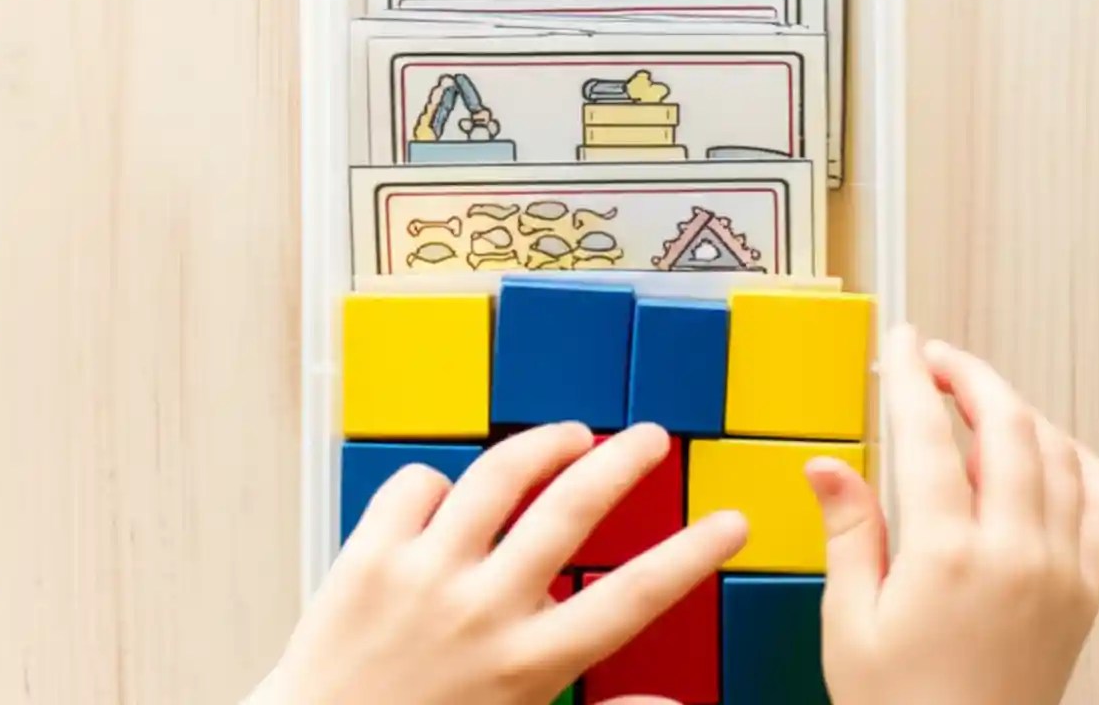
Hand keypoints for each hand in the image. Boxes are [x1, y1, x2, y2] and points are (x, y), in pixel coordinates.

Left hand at [250, 423, 747, 704]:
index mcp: (528, 663)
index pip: (632, 598)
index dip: (690, 555)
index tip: (731, 523)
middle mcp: (482, 610)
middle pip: (571, 510)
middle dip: (624, 462)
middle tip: (652, 437)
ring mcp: (422, 576)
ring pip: (498, 477)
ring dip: (545, 444)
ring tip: (571, 434)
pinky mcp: (367, 555)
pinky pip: (416, 484)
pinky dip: (440, 482)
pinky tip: (453, 495)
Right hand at [807, 325, 1098, 704]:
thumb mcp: (848, 621)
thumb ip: (848, 532)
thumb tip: (826, 465)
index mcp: (946, 557)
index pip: (929, 436)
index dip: (912, 376)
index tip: (903, 342)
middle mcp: (1015, 554)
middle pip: (1007, 427)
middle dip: (970, 376)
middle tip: (937, 358)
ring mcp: (1060, 570)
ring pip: (1059, 454)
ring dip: (1020, 410)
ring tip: (979, 401)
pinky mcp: (1085, 591)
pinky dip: (1081, 462)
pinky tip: (1050, 451)